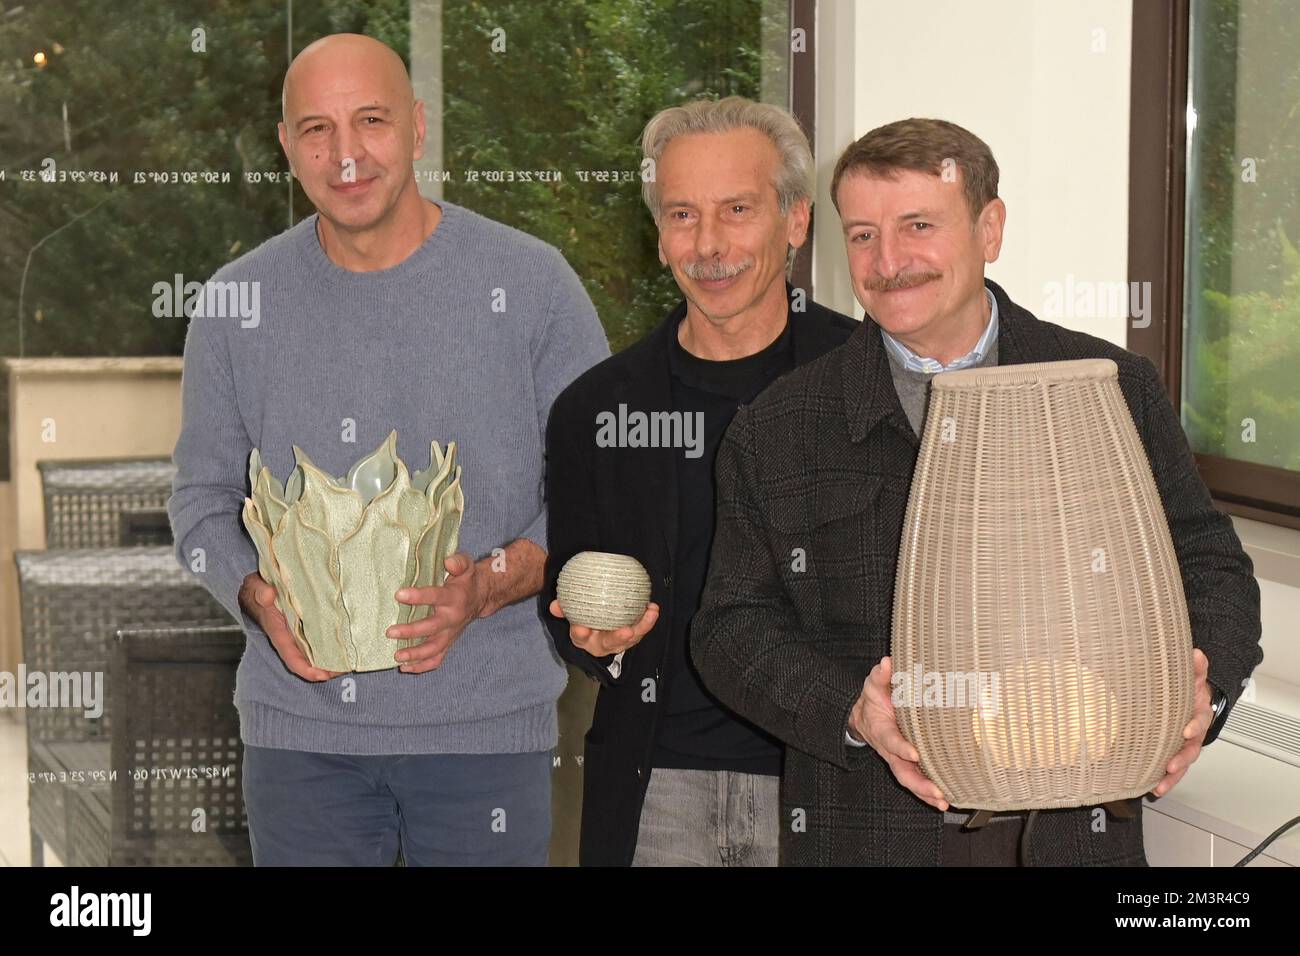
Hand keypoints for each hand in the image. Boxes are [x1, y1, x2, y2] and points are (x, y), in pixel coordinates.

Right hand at [239, 572, 344, 681]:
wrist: (260, 588)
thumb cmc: (259, 591)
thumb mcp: (256, 588)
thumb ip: (260, 592)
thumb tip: (269, 594)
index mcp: (279, 634)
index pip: (292, 657)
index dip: (305, 669)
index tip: (321, 676)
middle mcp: (292, 637)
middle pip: (309, 660)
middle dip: (326, 669)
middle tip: (345, 669)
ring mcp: (302, 632)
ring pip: (319, 651)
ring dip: (334, 658)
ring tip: (352, 661)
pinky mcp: (311, 624)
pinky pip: (324, 636)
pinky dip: (335, 642)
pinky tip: (350, 642)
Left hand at [387, 553, 486, 673]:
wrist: (480, 598)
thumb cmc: (466, 581)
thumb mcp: (466, 566)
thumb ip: (458, 562)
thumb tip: (448, 561)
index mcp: (454, 598)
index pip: (435, 597)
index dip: (418, 596)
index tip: (399, 594)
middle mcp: (452, 619)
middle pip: (432, 628)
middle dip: (411, 631)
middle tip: (390, 632)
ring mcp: (449, 634)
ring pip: (433, 649)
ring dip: (415, 654)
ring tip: (397, 656)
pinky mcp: (447, 643)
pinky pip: (436, 659)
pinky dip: (421, 666)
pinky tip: (405, 667)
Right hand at [549, 599, 658, 657]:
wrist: (598, 622)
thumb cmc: (584, 617)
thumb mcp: (573, 613)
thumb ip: (564, 609)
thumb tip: (554, 606)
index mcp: (584, 638)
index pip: (580, 638)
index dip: (581, 633)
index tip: (581, 628)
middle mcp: (602, 644)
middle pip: (610, 643)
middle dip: (618, 638)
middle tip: (626, 631)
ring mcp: (618, 642)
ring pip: (630, 638)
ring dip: (641, 627)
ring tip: (650, 613)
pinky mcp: (631, 636)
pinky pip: (640, 630)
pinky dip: (648, 620)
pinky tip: (653, 608)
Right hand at [849, 656, 949, 810]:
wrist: (864, 715)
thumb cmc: (873, 699)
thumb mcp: (874, 684)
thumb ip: (880, 675)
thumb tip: (887, 662)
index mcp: (881, 729)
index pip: (891, 740)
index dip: (901, 747)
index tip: (914, 752)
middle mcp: (890, 749)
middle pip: (902, 770)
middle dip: (919, 783)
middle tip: (936, 790)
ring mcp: (898, 758)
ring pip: (910, 779)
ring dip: (925, 792)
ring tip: (943, 801)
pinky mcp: (907, 762)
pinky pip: (916, 780)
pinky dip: (928, 793)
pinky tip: (943, 800)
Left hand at [1150, 649, 1212, 797]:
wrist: (1192, 699)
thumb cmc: (1190, 689)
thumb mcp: (1194, 675)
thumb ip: (1196, 666)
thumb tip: (1196, 653)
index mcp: (1199, 713)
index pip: (1200, 720)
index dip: (1195, 725)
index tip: (1187, 730)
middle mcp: (1193, 732)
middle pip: (1191, 748)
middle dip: (1182, 758)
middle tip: (1171, 765)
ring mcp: (1183, 745)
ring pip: (1181, 763)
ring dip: (1173, 776)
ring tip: (1161, 785)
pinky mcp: (1172, 752)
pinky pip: (1170, 769)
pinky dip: (1164, 780)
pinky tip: (1154, 789)